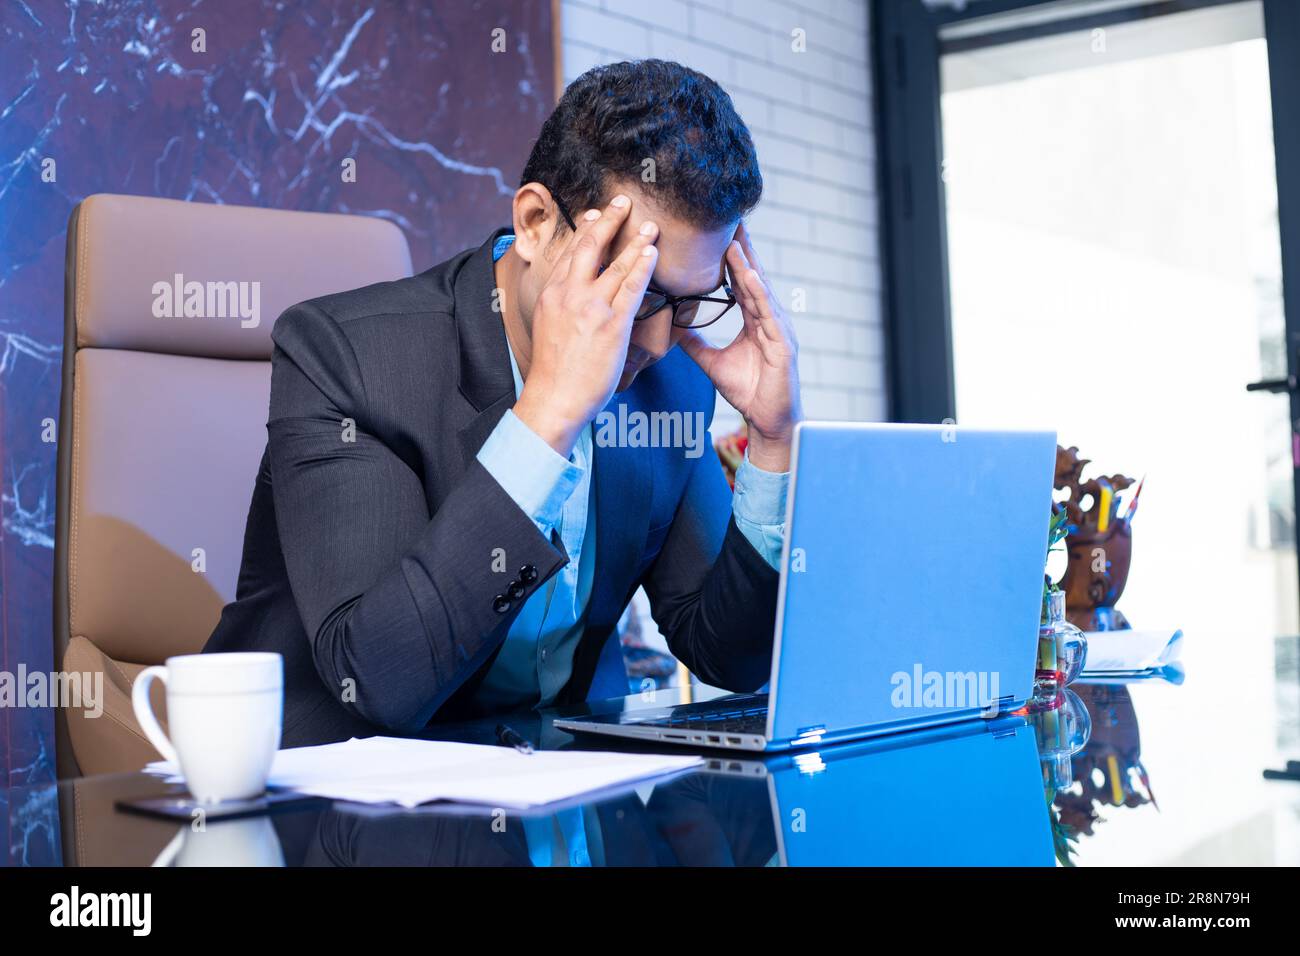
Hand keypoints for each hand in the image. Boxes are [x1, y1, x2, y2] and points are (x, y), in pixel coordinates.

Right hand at [514, 195, 658, 455]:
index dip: (586, 229)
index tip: (597, 213)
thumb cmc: (553, 372)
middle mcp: (569, 293)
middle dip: (609, 219)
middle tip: (624, 202)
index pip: (571, 252)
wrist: (553, 397)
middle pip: (591, 245)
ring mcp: (591, 307)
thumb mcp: (546, 328)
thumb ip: (560, 308)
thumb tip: (571, 304)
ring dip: (636, 240)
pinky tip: (653, 253)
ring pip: (616, 263)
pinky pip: (631, 287)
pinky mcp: (612, 324)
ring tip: (651, 226)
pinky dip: (643, 266)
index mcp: (552, 294)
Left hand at [680, 222, 801, 471]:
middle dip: (741, 248)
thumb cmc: (750, 392)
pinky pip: (768, 314)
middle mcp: (769, 318)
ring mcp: (778, 329)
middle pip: (752, 276)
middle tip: (729, 218)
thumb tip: (675, 330)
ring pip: (760, 290)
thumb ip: (697, 345)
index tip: (718, 232)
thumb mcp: (713, 364)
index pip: (741, 281)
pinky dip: (758, 293)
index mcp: (755, 319)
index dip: (730, 257)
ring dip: (746, 264)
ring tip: (732, 239)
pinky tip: (748, 275)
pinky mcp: (782, 344)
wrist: (769, 422)